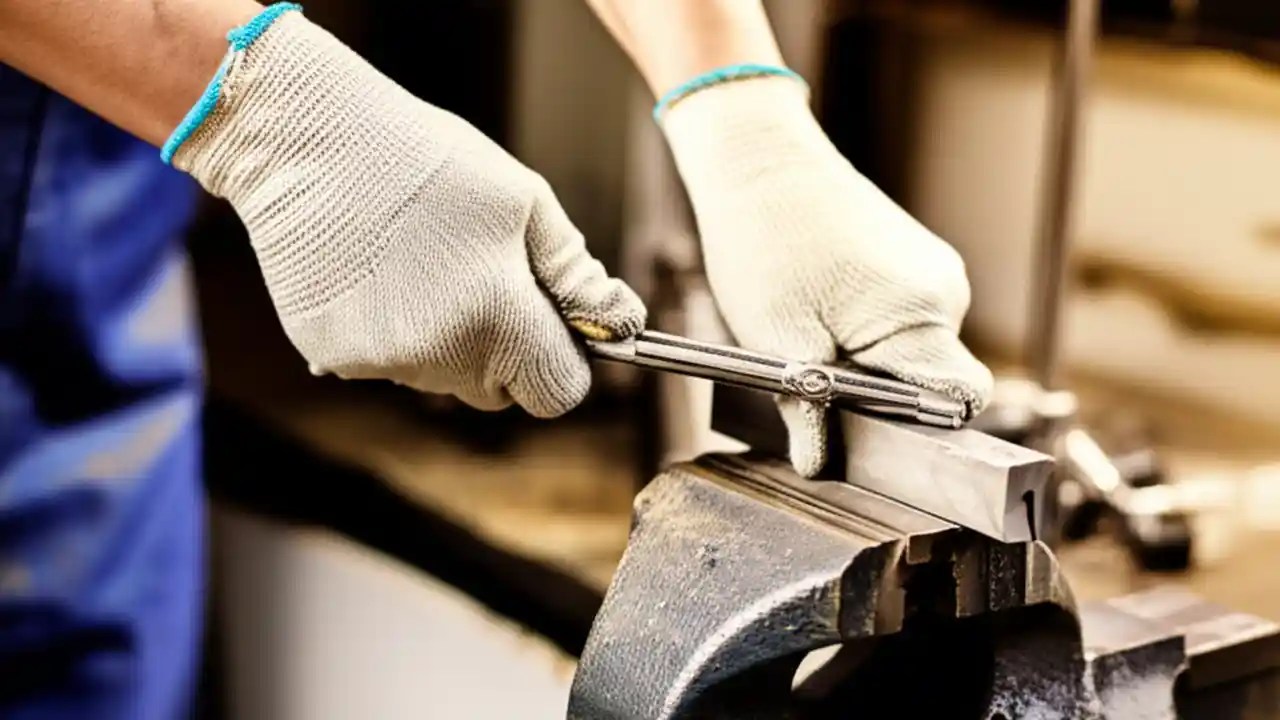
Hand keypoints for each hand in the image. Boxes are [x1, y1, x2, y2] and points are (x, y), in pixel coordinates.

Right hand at [172, 12, 643, 416]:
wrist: (307, 140)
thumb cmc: (429, 161)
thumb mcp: (525, 203)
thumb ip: (576, 275)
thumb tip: (622, 325)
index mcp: (500, 321)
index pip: (558, 394)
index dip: (563, 361)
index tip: (547, 321)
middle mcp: (440, 358)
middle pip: (499, 393)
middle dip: (505, 352)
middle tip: (480, 279)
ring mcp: (380, 363)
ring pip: (441, 379)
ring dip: (447, 342)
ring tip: (421, 264)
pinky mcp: (331, 356)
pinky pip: (386, 365)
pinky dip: (391, 333)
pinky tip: (378, 273)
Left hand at [662, 76, 991, 475]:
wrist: (761, 159)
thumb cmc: (767, 240)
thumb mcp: (778, 340)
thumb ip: (808, 407)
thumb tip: (818, 461)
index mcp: (922, 315)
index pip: (959, 402)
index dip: (918, 429)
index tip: (868, 430)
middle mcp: (946, 293)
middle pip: (932, 380)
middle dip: (877, 392)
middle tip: (815, 373)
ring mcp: (934, 272)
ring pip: (913, 350)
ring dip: (866, 359)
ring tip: (810, 327)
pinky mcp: (917, 260)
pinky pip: (903, 319)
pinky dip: (865, 329)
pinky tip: (821, 307)